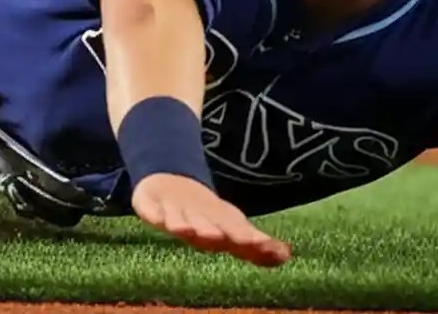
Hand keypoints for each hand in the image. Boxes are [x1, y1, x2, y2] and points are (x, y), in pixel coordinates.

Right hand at [131, 173, 291, 266]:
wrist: (170, 181)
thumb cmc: (207, 215)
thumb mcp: (232, 229)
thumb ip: (256, 247)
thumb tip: (286, 256)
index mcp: (222, 221)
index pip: (237, 231)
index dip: (247, 238)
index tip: (258, 244)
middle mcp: (200, 215)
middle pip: (209, 225)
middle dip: (216, 232)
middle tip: (223, 238)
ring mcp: (174, 209)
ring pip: (181, 218)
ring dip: (186, 224)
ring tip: (188, 230)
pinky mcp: (151, 204)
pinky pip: (152, 211)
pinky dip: (155, 214)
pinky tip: (161, 220)